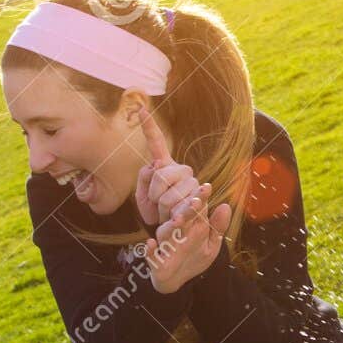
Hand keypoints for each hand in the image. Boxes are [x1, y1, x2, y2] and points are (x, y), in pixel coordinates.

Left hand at [134, 106, 206, 226]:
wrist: (177, 233)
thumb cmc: (159, 214)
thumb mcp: (144, 199)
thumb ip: (144, 179)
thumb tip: (157, 165)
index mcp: (166, 166)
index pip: (157, 145)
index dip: (149, 127)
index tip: (141, 109)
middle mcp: (182, 169)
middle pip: (159, 176)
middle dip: (153, 197)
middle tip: (158, 209)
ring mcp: (193, 182)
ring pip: (168, 194)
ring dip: (163, 211)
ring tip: (168, 216)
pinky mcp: (201, 197)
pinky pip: (184, 204)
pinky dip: (177, 215)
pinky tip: (175, 220)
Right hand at [147, 194, 231, 292]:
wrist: (174, 279)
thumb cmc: (194, 258)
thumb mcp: (211, 244)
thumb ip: (218, 227)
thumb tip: (225, 206)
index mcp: (192, 227)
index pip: (197, 209)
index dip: (201, 198)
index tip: (207, 187)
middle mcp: (177, 233)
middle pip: (182, 217)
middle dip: (188, 209)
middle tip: (196, 201)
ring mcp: (166, 246)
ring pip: (166, 233)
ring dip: (170, 227)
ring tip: (177, 220)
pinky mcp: (156, 261)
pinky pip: (151, 255)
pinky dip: (150, 251)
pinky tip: (150, 244)